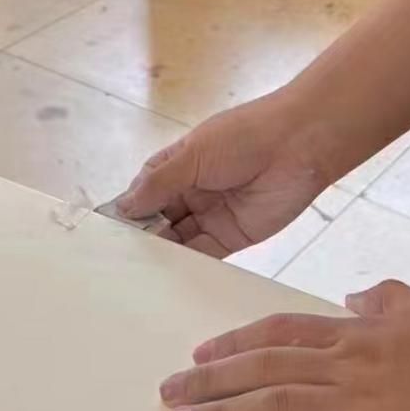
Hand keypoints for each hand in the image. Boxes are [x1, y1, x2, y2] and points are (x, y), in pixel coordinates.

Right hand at [117, 92, 330, 256]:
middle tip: (121, 257)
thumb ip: (159, 183)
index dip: (128, 209)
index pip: (144, 191)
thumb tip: (125, 207)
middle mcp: (191, 191)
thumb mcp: (193, 154)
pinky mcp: (231, 237)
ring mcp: (210, 215)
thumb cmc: (246, 136)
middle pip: (158, 219)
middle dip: (143, 235)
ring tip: (140, 270)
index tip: (109, 230)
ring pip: (178, 240)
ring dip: (162, 253)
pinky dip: (187, 265)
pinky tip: (169, 274)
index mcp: (178, 165)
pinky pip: (203, 255)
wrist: (300, 144)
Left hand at [158, 281, 409, 410]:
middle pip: (260, 370)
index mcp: (352, 334)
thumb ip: (382, 299)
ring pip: (275, 407)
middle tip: (166, 396)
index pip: (277, 335)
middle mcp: (343, 366)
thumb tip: (353, 297)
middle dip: (208, 382)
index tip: (198, 357)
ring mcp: (357, 406)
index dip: (232, 344)